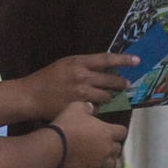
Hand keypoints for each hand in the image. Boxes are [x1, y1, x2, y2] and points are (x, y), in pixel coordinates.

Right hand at [0, 51, 134, 121]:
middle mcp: (82, 77)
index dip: (124, 59)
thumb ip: (84, 65)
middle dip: (121, 83)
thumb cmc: (47, 79)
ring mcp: (81, 94)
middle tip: (127, 84)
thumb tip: (105, 68)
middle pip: (111, 80)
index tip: (137, 60)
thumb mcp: (65, 64)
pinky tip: (93, 106)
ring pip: (106, 96)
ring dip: (110, 97)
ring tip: (110, 96)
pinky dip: (97, 107)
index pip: (107, 59)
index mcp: (78, 62)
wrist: (31, 96)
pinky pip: (96, 108)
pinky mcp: (79, 108)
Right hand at [53, 102, 127, 167]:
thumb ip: (87, 107)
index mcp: (108, 132)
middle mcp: (107, 149)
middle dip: (111, 145)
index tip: (111, 129)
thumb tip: (91, 107)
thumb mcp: (76, 107)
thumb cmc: (66, 124)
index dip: (117, 130)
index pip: (123, 132)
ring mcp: (99, 162)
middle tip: (102, 142)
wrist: (54, 146)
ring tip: (97, 155)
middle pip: (118, 149)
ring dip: (105, 159)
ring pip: (110, 164)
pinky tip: (84, 163)